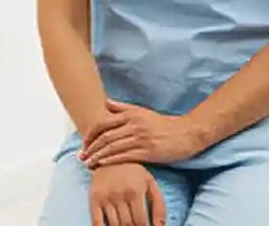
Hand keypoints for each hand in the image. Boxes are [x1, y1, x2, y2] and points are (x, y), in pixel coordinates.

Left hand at [81, 100, 207, 167]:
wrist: (186, 133)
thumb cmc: (163, 124)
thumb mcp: (143, 111)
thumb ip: (123, 108)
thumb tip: (106, 103)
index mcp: (131, 115)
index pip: (103, 123)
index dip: (90, 134)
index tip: (84, 143)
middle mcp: (134, 125)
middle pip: (105, 136)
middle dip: (91, 147)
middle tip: (81, 156)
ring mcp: (141, 138)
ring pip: (113, 147)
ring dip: (98, 156)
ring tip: (88, 164)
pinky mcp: (148, 152)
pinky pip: (125, 156)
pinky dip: (111, 160)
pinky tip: (103, 165)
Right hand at [88, 163, 165, 225]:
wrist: (109, 154)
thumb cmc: (133, 171)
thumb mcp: (150, 183)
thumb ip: (159, 205)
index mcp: (135, 191)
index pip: (141, 222)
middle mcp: (120, 195)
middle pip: (128, 225)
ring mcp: (105, 197)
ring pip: (114, 225)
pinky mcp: (94, 198)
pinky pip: (96, 221)